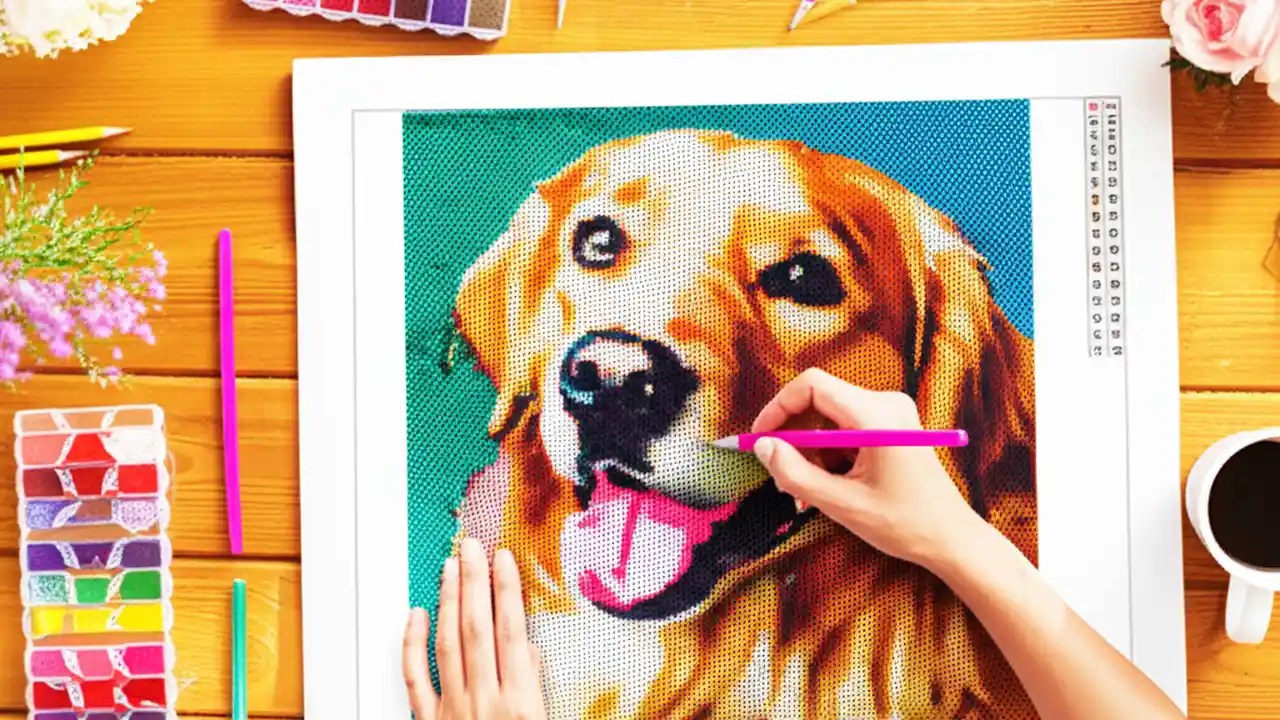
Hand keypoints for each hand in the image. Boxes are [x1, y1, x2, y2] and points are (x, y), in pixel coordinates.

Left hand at [402, 538, 545, 719]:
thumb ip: (534, 686)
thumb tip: (526, 650)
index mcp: (520, 703)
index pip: (511, 631)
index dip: (506, 590)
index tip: (504, 560)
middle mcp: (485, 702)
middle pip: (477, 629)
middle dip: (474, 582)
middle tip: (471, 549)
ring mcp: (454, 710)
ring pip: (448, 644)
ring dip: (449, 601)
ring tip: (450, 569)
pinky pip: (416, 677)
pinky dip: (413, 644)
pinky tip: (417, 615)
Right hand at [750, 368, 986, 569]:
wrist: (952, 538)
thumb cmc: (905, 524)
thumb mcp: (842, 504)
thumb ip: (795, 474)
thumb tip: (761, 447)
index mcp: (876, 416)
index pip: (812, 385)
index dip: (778, 407)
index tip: (759, 438)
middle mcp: (885, 403)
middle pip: (819, 401)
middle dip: (794, 437)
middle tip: (779, 474)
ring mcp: (891, 413)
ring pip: (829, 418)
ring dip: (811, 452)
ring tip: (806, 492)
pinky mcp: (892, 426)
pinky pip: (845, 429)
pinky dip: (829, 454)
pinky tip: (828, 486)